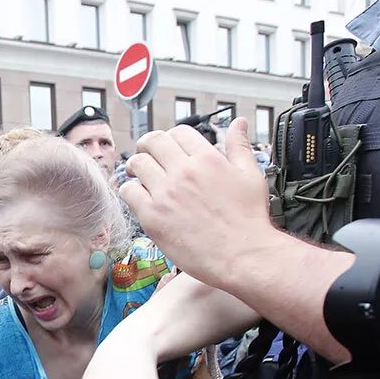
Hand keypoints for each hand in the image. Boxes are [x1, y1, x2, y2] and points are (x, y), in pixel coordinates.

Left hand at [120, 118, 278, 281]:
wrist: (243, 255)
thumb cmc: (249, 220)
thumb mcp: (251, 175)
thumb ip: (240, 147)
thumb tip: (239, 122)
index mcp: (207, 159)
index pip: (178, 133)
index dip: (172, 138)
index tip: (170, 149)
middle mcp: (184, 172)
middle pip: (152, 142)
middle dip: (147, 145)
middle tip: (147, 155)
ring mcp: (166, 194)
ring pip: (137, 164)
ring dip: (136, 167)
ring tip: (139, 175)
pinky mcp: (152, 216)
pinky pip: (128, 192)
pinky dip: (130, 190)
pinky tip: (138, 196)